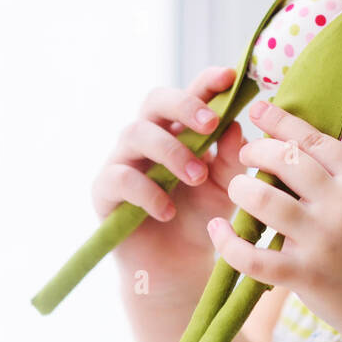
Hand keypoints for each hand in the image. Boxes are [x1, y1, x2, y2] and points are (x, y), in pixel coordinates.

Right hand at [91, 65, 247, 301]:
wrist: (176, 264)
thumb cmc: (202, 216)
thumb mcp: (226, 188)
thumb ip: (233, 159)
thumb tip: (237, 127)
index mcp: (180, 128)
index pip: (191, 93)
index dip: (207, 82)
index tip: (229, 77)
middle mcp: (149, 135)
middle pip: (155, 100)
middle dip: (184, 105)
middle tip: (211, 124)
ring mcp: (123, 159)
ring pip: (136, 133)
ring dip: (171, 151)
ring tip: (198, 177)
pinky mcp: (104, 190)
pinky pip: (120, 177)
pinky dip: (147, 191)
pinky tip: (168, 210)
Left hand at [208, 98, 341, 341]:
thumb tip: (298, 149)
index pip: (314, 139)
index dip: (281, 121)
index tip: (258, 110)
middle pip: (284, 160)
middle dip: (256, 151)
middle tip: (246, 157)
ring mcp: (324, 241)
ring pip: (262, 200)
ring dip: (240, 189)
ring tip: (237, 190)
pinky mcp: (306, 277)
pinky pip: (252, 256)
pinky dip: (228, 242)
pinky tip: (217, 231)